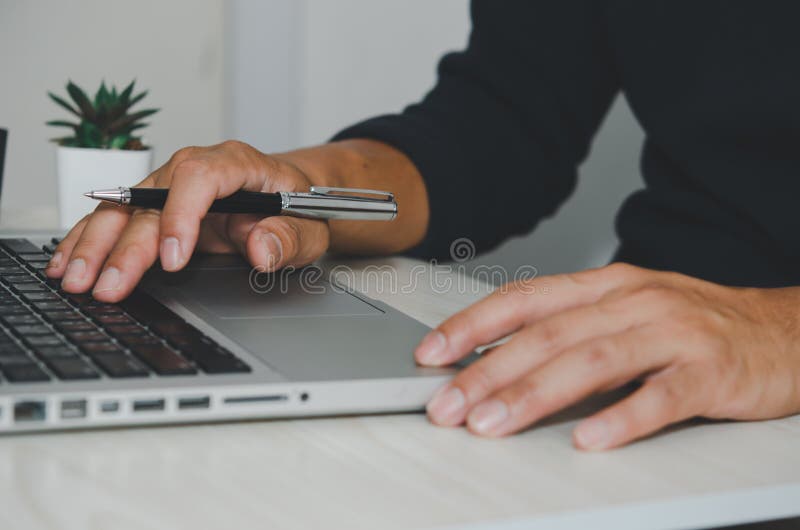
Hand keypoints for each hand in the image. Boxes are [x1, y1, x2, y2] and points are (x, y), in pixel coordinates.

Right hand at [45, 140, 329, 301]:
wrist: (288, 195)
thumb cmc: (296, 207)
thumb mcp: (309, 225)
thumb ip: (289, 236)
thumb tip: (261, 250)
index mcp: (236, 164)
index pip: (199, 178)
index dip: (181, 216)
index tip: (173, 260)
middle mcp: (195, 169)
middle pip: (151, 198)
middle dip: (126, 245)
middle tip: (107, 286)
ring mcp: (171, 186)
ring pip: (124, 207)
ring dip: (96, 244)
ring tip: (75, 280)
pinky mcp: (156, 205)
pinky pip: (117, 217)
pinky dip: (90, 240)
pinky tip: (67, 262)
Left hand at [415, 263, 799, 449]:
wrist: (784, 332)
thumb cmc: (692, 325)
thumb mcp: (624, 314)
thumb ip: (568, 332)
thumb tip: (496, 359)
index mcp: (605, 286)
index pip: (525, 300)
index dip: (473, 324)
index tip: (431, 353)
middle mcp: (634, 301)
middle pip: (548, 335)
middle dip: (488, 370)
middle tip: (447, 404)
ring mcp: (674, 332)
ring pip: (593, 361)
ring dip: (535, 394)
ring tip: (492, 423)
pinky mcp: (712, 371)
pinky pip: (661, 396)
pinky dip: (622, 418)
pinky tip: (589, 439)